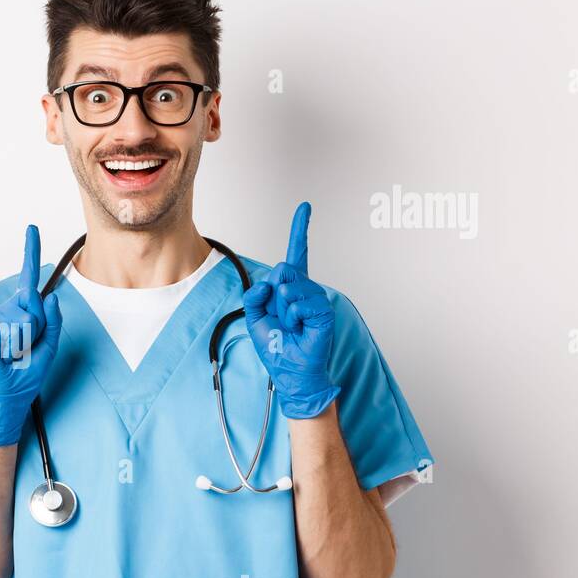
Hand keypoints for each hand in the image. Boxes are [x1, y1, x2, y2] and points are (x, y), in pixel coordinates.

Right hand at [0, 225, 63, 445]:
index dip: (30, 252)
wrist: (5, 397)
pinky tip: (6, 356)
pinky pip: (12, 331)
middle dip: (38, 326)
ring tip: (16, 353)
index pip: (28, 279)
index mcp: (23, 313)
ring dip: (26, 339)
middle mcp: (7, 311)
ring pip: (24, 317)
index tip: (32, 229)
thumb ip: (53, 323)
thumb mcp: (49, 348)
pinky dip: (14, 347)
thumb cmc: (25, 375)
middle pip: (32, 302)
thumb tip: (51, 298)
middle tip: (28, 346)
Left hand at [243, 202, 340, 419]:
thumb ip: (254, 296)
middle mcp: (306, 289)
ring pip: (289, 287)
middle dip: (273, 294)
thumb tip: (268, 283)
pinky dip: (293, 317)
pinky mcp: (324, 311)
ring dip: (282, 310)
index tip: (305, 207)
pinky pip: (300, 303)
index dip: (300, 229)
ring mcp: (317, 299)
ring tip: (290, 326)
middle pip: (284, 269)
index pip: (296, 254)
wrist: (290, 371)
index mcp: (290, 289)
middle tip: (280, 317)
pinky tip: (298, 327)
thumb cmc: (276, 346)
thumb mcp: (254, 318)